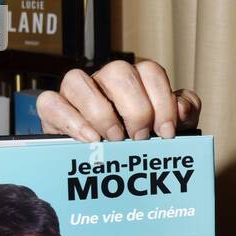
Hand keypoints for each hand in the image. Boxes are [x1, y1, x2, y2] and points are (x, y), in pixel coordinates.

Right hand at [36, 59, 201, 142]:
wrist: (113, 163)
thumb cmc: (143, 139)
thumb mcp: (172, 127)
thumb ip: (185, 112)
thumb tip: (181, 108)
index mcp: (136, 79)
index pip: (150, 71)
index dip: (162, 101)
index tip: (167, 132)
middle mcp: (105, 80)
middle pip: (118, 71)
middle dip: (135, 108)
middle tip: (140, 137)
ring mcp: (77, 92)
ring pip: (78, 80)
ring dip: (101, 113)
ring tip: (115, 139)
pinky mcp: (53, 110)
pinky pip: (50, 103)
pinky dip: (71, 121)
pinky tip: (90, 139)